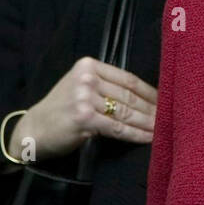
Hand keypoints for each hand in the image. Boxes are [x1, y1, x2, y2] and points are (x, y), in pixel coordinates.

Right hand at [9, 56, 156, 160]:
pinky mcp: (85, 118)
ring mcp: (84, 97)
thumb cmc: (62, 110)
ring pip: (126, 112)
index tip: (165, 101)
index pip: (128, 79)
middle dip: (152, 109)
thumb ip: (107, 86)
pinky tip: (148, 138)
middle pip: (129, 95)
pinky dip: (136, 135)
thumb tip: (146, 96)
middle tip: (169, 118)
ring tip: (163, 129)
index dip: (150, 92)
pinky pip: (118, 128)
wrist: (34, 129)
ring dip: (148, 123)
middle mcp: (87, 78)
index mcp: (89, 66)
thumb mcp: (81, 87)